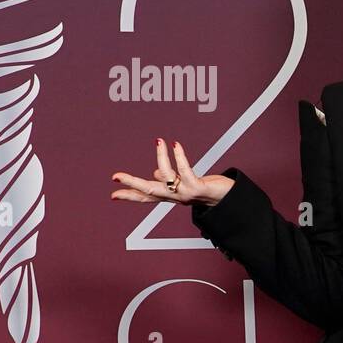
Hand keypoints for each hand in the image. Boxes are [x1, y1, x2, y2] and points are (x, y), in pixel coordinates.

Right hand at [111, 138, 233, 206]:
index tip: (113, 195)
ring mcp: (186, 194)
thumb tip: (156, 172)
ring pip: (166, 176)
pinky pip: (185, 171)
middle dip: (131, 183)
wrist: (229, 200)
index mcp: (169, 196)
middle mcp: (175, 197)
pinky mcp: (197, 188)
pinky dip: (179, 157)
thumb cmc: (205, 188)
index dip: (129, 196)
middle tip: (116, 176)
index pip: (146, 196)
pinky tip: (175, 145)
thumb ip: (168, 179)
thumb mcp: (183, 184)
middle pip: (148, 191)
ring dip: (161, 158)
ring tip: (159, 142)